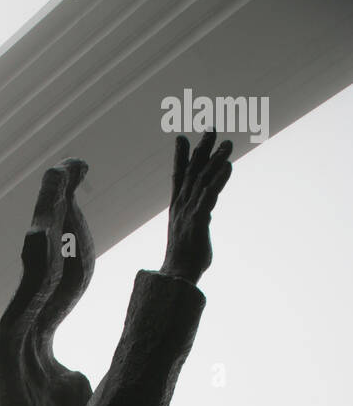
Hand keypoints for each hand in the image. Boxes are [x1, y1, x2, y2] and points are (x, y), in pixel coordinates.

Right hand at [161, 132, 232, 283]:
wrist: (177, 277)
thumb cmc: (185, 261)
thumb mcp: (188, 237)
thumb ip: (194, 224)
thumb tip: (199, 224)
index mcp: (177, 209)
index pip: (178, 177)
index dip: (180, 157)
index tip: (182, 138)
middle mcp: (181, 206)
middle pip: (192, 172)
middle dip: (201, 149)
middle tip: (211, 128)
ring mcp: (188, 212)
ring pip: (202, 179)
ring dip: (215, 159)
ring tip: (228, 143)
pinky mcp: (198, 220)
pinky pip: (209, 195)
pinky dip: (218, 179)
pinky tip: (228, 166)